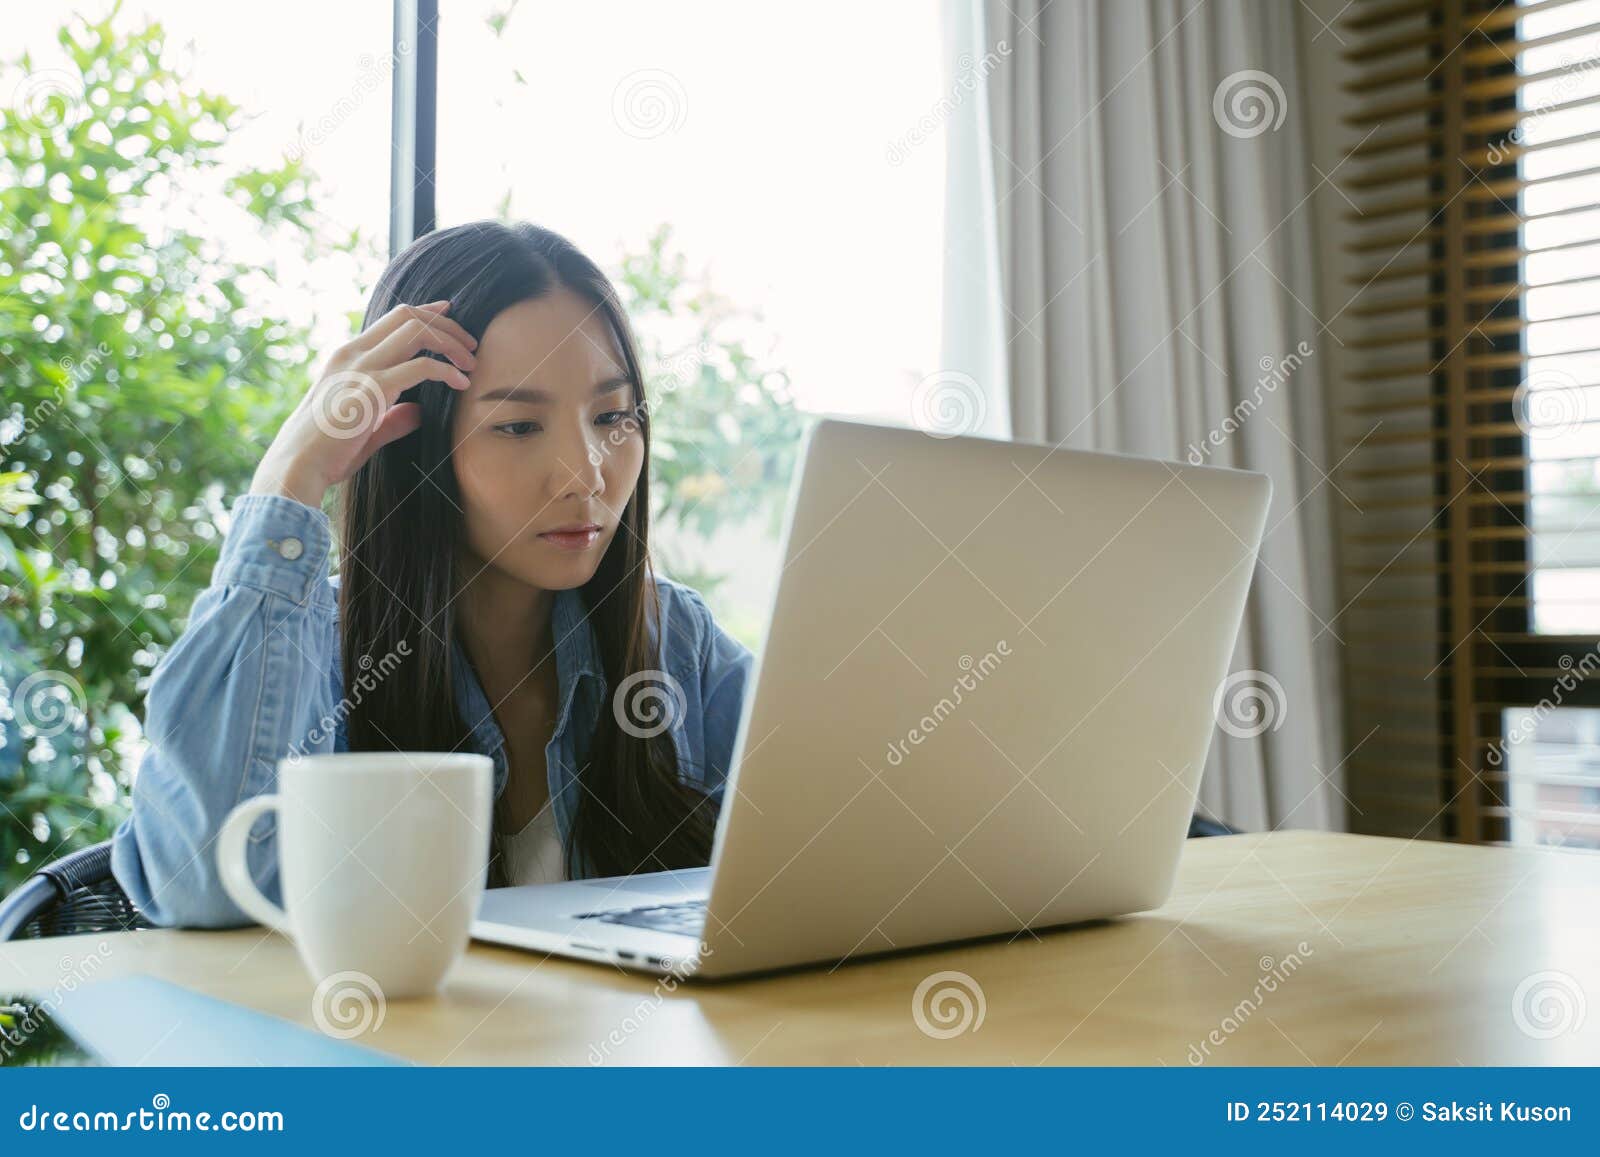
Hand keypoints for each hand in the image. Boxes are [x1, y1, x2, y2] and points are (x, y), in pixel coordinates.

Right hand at [250, 300, 477, 508]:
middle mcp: (354, 353)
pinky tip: (461, 384)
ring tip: (471, 363)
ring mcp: (362, 368)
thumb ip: (391, 417)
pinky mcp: (373, 389)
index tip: (450, 316)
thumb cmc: (326, 452)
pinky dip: (447, 370)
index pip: (392, 319)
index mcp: (348, 356)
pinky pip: (421, 366)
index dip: (426, 314)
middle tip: (471, 344)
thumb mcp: (363, 428)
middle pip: (408, 316)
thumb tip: (417, 413)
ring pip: (416, 331)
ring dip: (450, 342)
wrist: (298, 465)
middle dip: (445, 324)